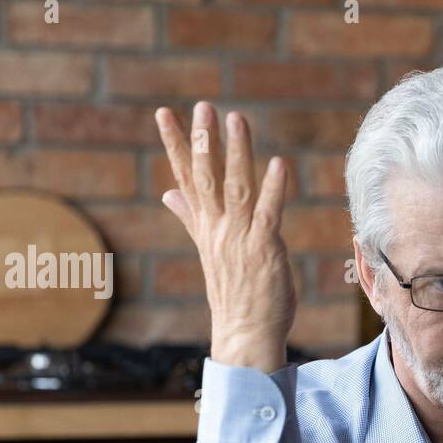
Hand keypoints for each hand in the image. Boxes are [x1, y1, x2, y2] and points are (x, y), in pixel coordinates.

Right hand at [155, 101, 294, 372]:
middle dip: (203, 140)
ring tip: (236, 119)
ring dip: (236, 153)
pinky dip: (273, 188)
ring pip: (236, 188)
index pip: (186, 178)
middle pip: (207, 177)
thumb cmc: (234, 294)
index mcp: (206, 227)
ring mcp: (239, 239)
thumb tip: (169, 193)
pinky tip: (278, 163)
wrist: (244, 335)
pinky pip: (268, 214)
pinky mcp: (264, 249)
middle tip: (202, 106)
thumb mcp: (210, 250)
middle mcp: (218, 229)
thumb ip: (190, 217)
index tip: (164, 113)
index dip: (175, 144)